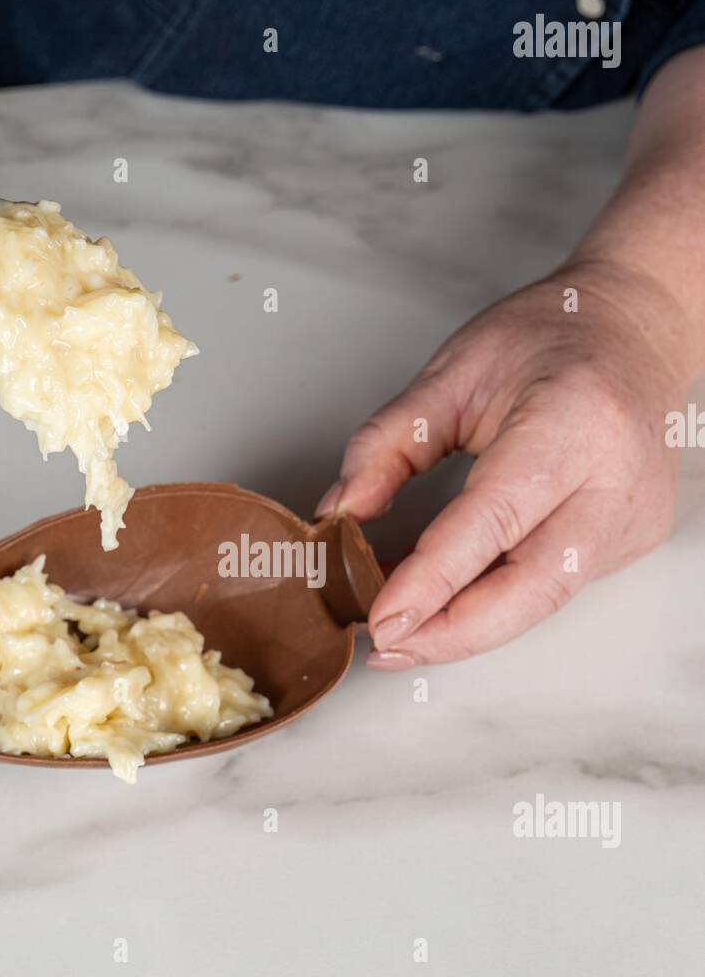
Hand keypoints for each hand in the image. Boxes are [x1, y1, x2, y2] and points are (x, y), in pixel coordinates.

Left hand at [316, 262, 690, 666]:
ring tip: (404, 627)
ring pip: (542, 601)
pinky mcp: (629, 544)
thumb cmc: (550, 337)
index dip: (434, 580)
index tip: (381, 618)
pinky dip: (497, 602)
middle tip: (385, 645)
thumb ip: (389, 444)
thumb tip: (341, 513)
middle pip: (533, 589)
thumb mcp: (453, 371)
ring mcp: (630, 519)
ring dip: (467, 624)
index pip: (495, 520)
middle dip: (453, 634)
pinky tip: (452, 600)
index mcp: (572, 423)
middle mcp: (614, 480)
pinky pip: (554, 587)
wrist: (636, 331)